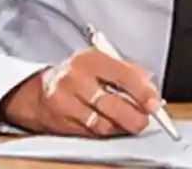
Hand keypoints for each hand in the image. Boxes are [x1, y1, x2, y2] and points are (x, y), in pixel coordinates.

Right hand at [0, 48, 160, 137]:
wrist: (36, 92)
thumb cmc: (73, 75)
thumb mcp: (98, 61)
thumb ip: (126, 70)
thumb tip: (149, 85)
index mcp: (89, 59)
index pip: (122, 75)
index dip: (142, 91)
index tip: (154, 103)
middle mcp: (76, 79)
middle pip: (113, 104)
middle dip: (135, 116)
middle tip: (145, 119)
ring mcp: (67, 102)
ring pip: (104, 122)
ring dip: (122, 126)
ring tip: (129, 122)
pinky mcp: (63, 122)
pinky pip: (93, 132)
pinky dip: (107, 131)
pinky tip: (112, 125)